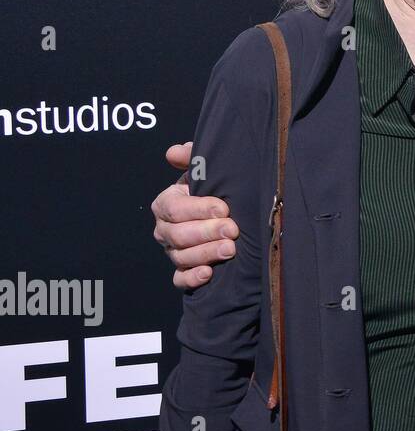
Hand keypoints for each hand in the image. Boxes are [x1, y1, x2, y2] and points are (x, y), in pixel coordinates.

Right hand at [151, 141, 241, 289]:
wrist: (227, 213)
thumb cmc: (214, 190)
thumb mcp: (203, 172)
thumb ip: (192, 158)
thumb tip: (175, 151)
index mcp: (166, 204)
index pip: (176, 209)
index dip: (199, 209)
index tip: (225, 208)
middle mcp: (165, 230)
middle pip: (179, 235)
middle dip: (207, 232)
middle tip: (233, 230)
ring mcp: (173, 252)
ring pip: (182, 257)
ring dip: (206, 254)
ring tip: (230, 250)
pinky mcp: (182, 270)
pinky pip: (180, 280)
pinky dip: (192, 278)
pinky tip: (209, 274)